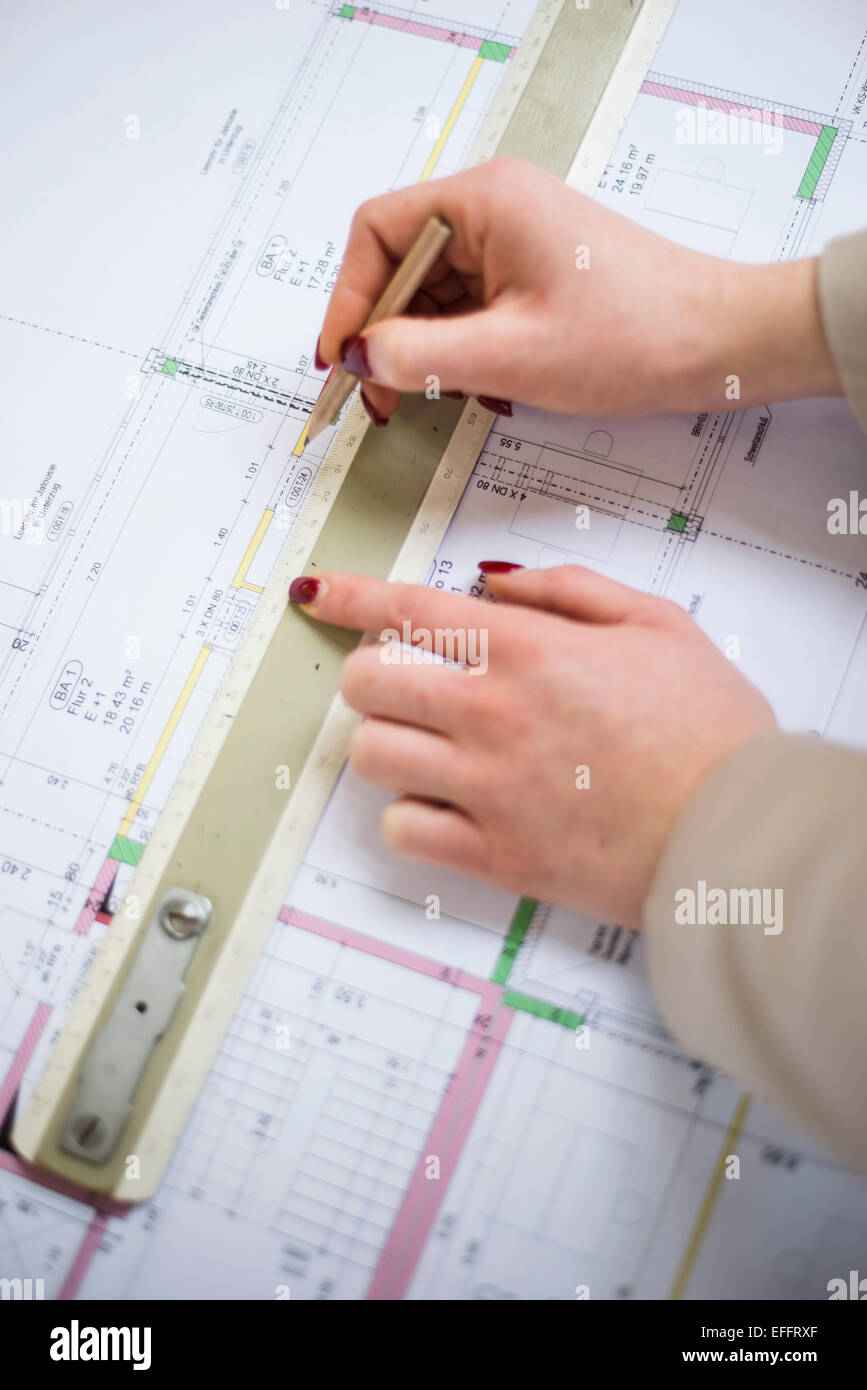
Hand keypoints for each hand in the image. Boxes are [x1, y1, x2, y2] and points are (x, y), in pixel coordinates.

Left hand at [289, 564, 776, 926]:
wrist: (741, 835)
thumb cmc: (712, 730)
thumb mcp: (657, 626)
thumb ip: (569, 591)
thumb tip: (494, 581)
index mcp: (528, 650)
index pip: (406, 610)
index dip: (350, 595)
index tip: (318, 593)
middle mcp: (492, 714)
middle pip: (366, 682)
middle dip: (376, 674)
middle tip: (410, 684)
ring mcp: (486, 789)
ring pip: (372, 754)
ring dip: (391, 743)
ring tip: (434, 748)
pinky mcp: (493, 856)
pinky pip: (402, 829)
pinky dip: (413, 814)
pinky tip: (452, 805)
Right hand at [316, 158, 841, 425]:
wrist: (720, 347)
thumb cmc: (634, 336)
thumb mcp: (509, 355)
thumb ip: (419, 355)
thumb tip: (359, 356)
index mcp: (485, 201)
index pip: (378, 233)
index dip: (348, 299)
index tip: (341, 361)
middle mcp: (496, 210)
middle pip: (403, 267)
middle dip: (389, 337)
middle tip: (380, 401)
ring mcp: (517, 242)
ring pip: (437, 297)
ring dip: (431, 354)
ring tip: (446, 401)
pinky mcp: (536, 276)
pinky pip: (474, 312)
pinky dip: (467, 355)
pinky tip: (489, 392)